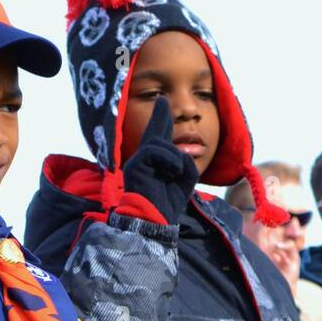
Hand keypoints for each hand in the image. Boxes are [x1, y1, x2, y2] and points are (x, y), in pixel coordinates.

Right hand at [122, 96, 197, 224]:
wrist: (154, 221)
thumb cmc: (168, 204)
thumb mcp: (185, 180)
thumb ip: (187, 163)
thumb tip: (183, 152)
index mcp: (156, 162)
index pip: (160, 137)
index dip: (162, 120)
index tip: (163, 102)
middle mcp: (144, 159)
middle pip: (153, 132)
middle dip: (159, 116)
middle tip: (162, 100)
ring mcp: (137, 161)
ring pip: (158, 142)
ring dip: (174, 156)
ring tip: (177, 172)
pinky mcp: (135, 165)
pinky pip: (153, 150)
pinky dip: (168, 159)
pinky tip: (173, 171)